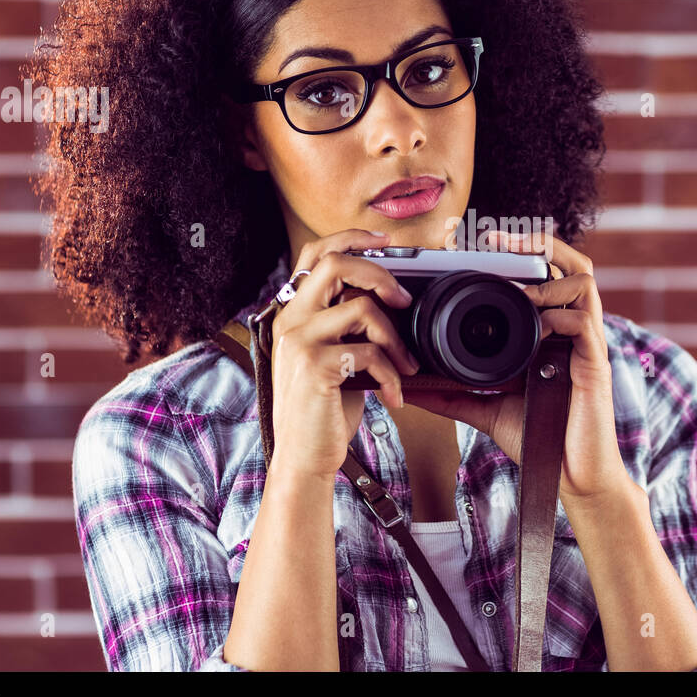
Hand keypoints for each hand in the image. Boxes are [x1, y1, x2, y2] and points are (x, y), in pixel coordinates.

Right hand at [266, 228, 420, 480]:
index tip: (385, 243)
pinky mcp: (315, 366)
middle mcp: (290, 319)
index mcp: (294, 312)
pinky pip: (370, 353)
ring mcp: (299, 341)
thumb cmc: (324, 409)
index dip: (351, 238)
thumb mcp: (333, 357)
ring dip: (396, 339)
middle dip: (381, 276)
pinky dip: (392, 375)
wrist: (304, 457)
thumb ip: (347, 325)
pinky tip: (394, 396)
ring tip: (406, 366)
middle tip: (405, 301)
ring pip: (363, 309)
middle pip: (337, 264)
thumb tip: (387, 300)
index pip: (315, 253)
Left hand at [401, 228, 630, 500]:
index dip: (520, 252)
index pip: (543, 275)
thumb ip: (452, 394)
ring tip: (519, 289)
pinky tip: (538, 327)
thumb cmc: (540, 439)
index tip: (482, 241)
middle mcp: (571, 329)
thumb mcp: (486, 409)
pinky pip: (584, 321)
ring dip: (549, 276)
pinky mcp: (595, 363)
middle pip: (572, 262)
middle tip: (499, 239)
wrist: (571, 479)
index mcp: (550, 332)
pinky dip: (559, 315)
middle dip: (538, 242)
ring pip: (584, 281)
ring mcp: (586, 344)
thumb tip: (410, 385)